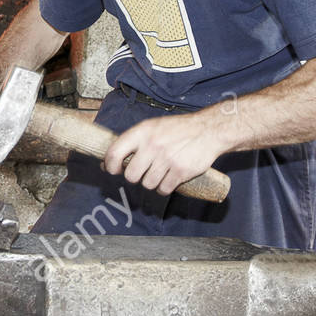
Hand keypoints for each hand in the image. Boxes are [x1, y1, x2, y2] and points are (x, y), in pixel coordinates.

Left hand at [101, 114, 224, 196]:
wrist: (208, 130)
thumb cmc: (177, 129)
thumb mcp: (152, 126)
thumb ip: (132, 142)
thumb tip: (107, 163)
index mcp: (142, 131)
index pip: (114, 152)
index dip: (110, 165)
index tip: (113, 170)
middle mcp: (152, 145)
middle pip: (131, 175)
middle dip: (135, 177)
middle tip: (142, 172)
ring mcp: (167, 159)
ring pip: (147, 184)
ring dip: (151, 183)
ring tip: (159, 173)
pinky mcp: (180, 171)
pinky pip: (163, 189)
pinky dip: (164, 188)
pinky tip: (168, 179)